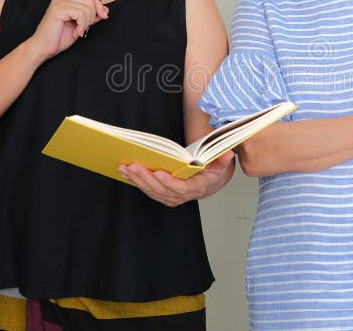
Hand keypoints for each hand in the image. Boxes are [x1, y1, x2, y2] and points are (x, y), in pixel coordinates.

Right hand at [28, 0, 108, 58]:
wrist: (44, 48)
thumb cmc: (59, 38)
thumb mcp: (80, 25)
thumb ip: (91, 16)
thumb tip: (105, 9)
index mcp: (66, 0)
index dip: (98, 5)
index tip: (104, 16)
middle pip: (90, 0)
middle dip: (92, 16)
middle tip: (84, 28)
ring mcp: (59, 2)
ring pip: (87, 7)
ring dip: (86, 23)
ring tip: (78, 31)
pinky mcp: (58, 9)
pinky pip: (80, 13)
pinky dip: (82, 25)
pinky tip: (76, 32)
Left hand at [118, 151, 234, 206]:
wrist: (208, 184)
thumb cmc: (211, 173)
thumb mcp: (220, 166)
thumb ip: (222, 161)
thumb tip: (227, 154)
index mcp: (195, 188)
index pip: (180, 188)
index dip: (169, 182)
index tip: (159, 173)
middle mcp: (181, 195)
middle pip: (161, 190)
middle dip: (145, 177)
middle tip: (133, 166)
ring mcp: (170, 197)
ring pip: (151, 191)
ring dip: (137, 180)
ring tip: (125, 167)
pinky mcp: (162, 195)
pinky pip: (148, 190)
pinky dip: (136, 182)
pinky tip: (125, 173)